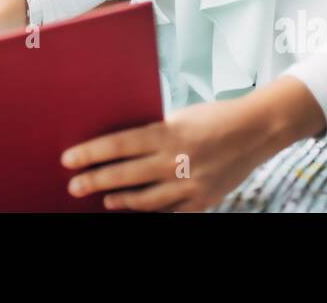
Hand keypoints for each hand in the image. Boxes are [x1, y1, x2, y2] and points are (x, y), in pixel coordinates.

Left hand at [61, 77, 323, 212]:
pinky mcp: (203, 200)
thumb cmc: (215, 116)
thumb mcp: (180, 116)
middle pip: (125, 174)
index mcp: (168, 132)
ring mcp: (190, 184)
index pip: (118, 144)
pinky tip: (136, 209)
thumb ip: (154, 132)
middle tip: (73, 186)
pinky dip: (151, 211)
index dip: (90, 153)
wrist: (258, 129)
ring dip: (120, 200)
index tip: (68, 159)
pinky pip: (170, 211)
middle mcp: (176, 160)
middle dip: (95, 181)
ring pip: (145, 200)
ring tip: (103, 200)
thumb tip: (120, 145)